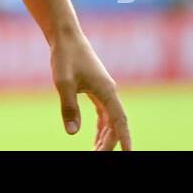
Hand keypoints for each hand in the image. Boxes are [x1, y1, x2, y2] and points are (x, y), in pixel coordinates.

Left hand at [50, 28, 130, 150]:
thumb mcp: (63, 83)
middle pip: (115, 123)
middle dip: (110, 142)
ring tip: (97, 152)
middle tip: (98, 156)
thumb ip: (69, 107)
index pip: (119, 121)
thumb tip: (72, 133)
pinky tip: (95, 137)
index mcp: (106, 91)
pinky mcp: (96, 88)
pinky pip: (103, 112)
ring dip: (106, 136)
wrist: (66, 36)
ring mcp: (104, 90)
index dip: (124, 139)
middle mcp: (109, 91)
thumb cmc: (65, 56)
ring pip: (110, 119)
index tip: (129, 154)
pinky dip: (101, 126)